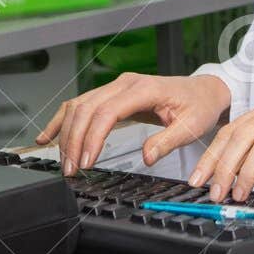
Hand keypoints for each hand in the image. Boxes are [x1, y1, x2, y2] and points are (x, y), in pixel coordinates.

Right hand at [36, 72, 230, 175]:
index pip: (108, 111)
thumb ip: (168, 141)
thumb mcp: (191, 126)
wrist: (204, 90)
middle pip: (87, 109)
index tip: (87, 161)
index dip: (93, 136)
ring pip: (79, 105)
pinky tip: (48, 136)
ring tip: (62, 161)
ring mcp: (117, 87)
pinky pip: (81, 104)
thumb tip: (147, 156)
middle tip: (71, 170)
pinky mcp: (112, 94)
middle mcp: (126, 84)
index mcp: (145, 89)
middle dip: (74, 140)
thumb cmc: (198, 106)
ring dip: (66, 133)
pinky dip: (63, 120)